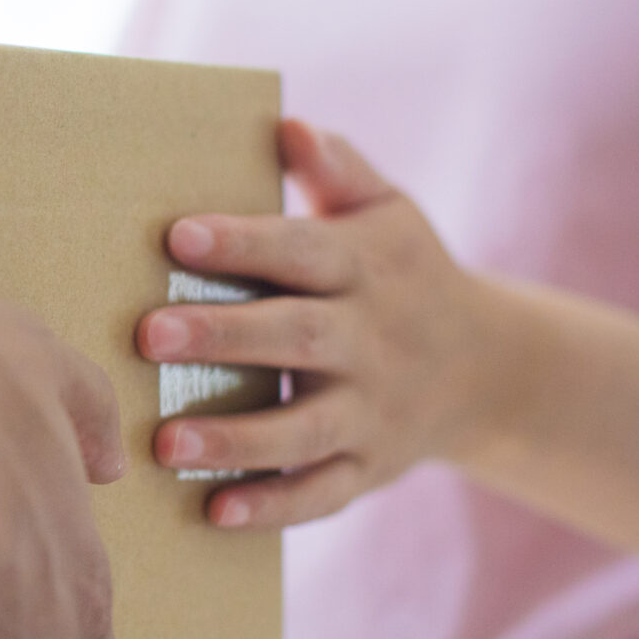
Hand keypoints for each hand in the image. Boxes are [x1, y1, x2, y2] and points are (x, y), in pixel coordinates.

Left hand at [137, 119, 496, 528]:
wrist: (491, 368)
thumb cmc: (404, 273)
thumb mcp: (388, 212)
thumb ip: (338, 170)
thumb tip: (288, 126)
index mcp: (366, 268)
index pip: (302, 250)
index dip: (243, 242)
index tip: (177, 236)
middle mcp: (372, 341)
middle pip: (297, 336)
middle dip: (224, 337)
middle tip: (147, 334)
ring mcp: (372, 411)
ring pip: (305, 430)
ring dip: (235, 440)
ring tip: (165, 442)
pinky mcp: (369, 469)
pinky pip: (323, 494)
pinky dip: (272, 506)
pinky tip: (213, 512)